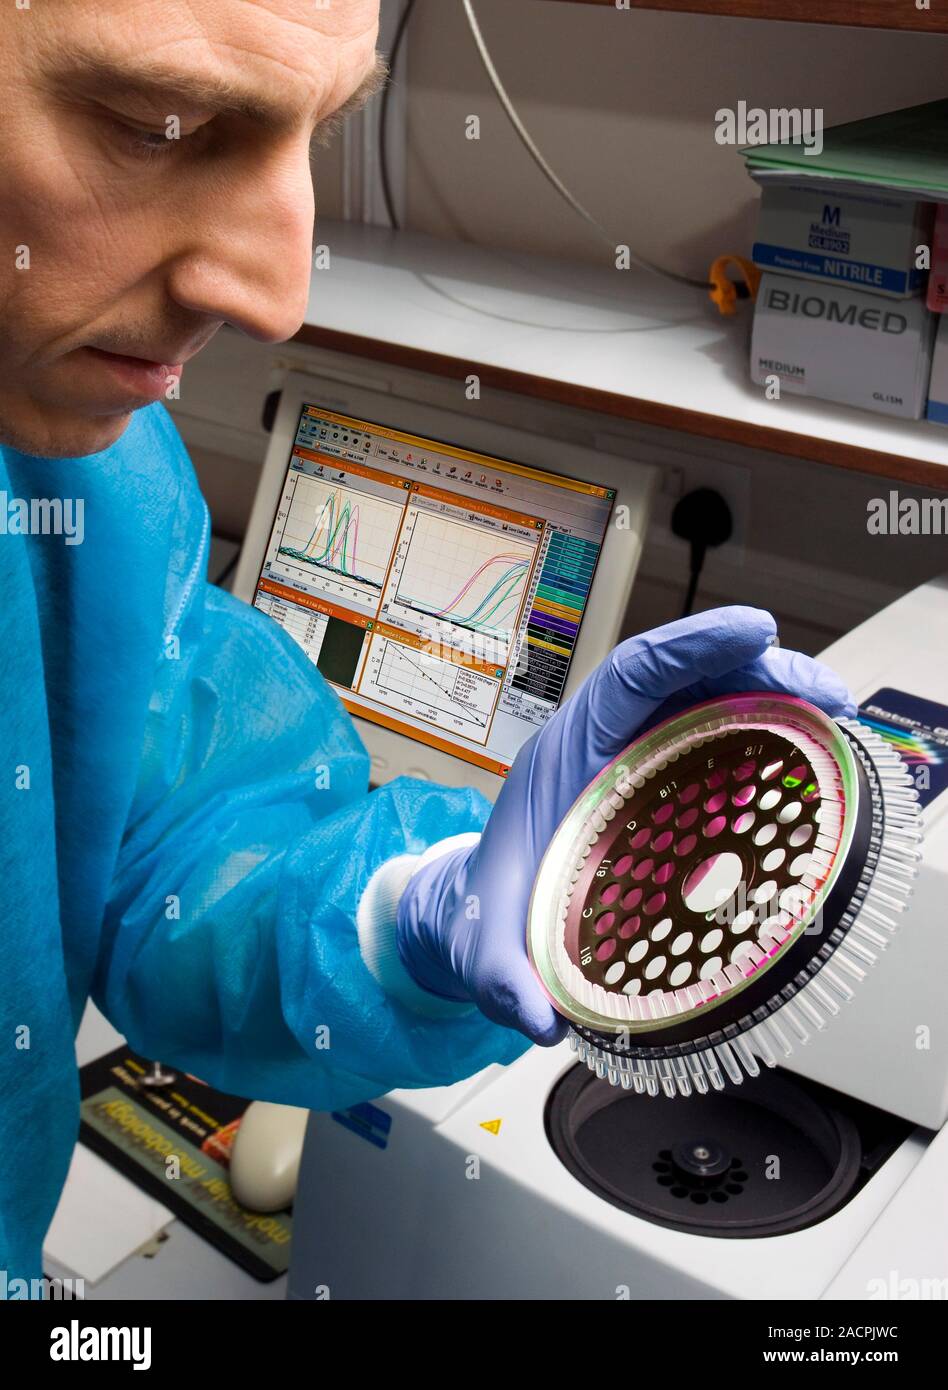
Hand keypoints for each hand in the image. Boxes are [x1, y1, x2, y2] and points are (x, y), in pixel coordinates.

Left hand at [396, 607, 854, 1043]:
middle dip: (755, 668)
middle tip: (822, 694)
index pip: (628, 676)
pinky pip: (716, 737)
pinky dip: (765, 735)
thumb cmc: (487, 909)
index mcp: (565, 755)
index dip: (691, 646)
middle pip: (684, 676)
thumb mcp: (487, 947)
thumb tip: (536, 1017)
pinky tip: (804, 754)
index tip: (753, 630)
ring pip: (708, 698)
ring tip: (830, 714)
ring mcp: (634, 755)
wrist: (477, 909)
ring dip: (771, 696)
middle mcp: (603, 740)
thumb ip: (503, 980)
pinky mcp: (659, 780)